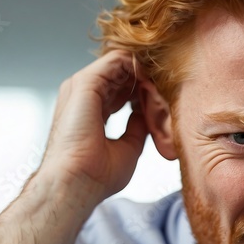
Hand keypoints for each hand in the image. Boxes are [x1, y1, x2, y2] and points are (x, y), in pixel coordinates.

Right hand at [0, 50, 150, 243]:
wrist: (76, 182)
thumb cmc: (96, 176)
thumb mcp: (128, 148)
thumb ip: (137, 127)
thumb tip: (147, 115)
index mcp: (91, 111)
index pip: (120, 89)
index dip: (144, 91)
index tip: (163, 101)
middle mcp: (84, 96)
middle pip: (121, 74)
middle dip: (146, 80)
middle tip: (167, 90)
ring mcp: (83, 87)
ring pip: (121, 64)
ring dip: (145, 72)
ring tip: (162, 86)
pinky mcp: (85, 82)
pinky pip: (118, 60)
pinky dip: (139, 66)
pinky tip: (153, 80)